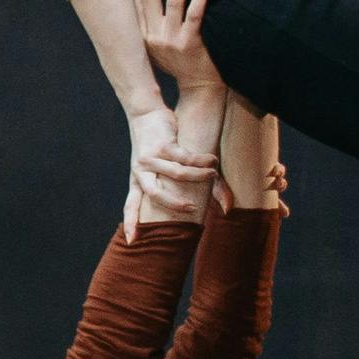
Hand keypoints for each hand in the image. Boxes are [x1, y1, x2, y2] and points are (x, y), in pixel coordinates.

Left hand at [121, 104, 214, 240]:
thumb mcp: (169, 170)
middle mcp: (141, 171)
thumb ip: (197, 190)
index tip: (130, 241)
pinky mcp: (163, 144)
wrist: (146, 116)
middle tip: (191, 209)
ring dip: (199, 176)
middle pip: (154, 193)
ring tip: (213, 175)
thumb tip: (228, 209)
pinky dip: (202, 161)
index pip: (131, 205)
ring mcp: (151, 158)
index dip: (131, 223)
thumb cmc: (160, 149)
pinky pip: (185, 157)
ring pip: (177, 173)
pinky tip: (212, 161)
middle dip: (173, 204)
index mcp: (138, 181)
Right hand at [130, 0, 219, 93]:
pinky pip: (195, 14)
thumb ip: (150, 26)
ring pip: (174, 1)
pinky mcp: (189, 43)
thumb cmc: (179, 63)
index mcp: (143, 35)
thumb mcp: (156, 46)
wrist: (197, 88)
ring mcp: (170, 40)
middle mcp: (153, 36)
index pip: (134, 2)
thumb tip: (146, 0)